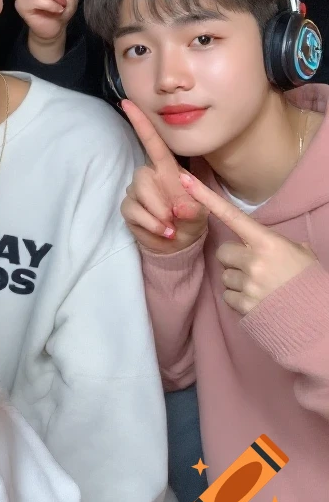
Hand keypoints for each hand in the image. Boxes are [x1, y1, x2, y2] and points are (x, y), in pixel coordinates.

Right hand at [120, 100, 207, 252]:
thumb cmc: (191, 220)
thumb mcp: (202, 214)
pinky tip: (162, 231)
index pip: (152, 142)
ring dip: (157, 214)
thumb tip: (179, 209)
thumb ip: (194, 209)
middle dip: (160, 200)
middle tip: (176, 218)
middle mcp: (149, 176)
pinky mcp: (129, 208)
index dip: (141, 123)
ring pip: (138, 193)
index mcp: (167, 169)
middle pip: (143, 175)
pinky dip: (151, 224)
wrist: (178, 244)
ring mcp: (136, 192)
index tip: (128, 102)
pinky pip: (134, 211)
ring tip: (171, 226)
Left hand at [179, 171, 317, 315]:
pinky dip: (238, 299)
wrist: (320, 320)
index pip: (231, 216)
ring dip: (237, 280)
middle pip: (223, 252)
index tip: (185, 181)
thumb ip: (276, 244)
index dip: (206, 197)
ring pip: (224, 275)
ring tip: (260, 287)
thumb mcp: (300, 255)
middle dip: (234, 259)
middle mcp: (254, 261)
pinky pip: (227, 296)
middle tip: (254, 268)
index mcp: (268, 243)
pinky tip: (258, 300)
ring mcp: (248, 284)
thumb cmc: (311, 283)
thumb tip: (262, 243)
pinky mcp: (244, 306)